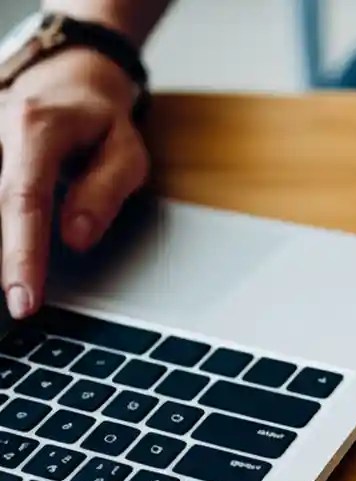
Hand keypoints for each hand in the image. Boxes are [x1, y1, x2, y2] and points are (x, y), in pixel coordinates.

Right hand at [0, 49, 147, 317]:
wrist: (67, 82)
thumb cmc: (101, 123)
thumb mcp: (126, 152)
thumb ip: (103, 192)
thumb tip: (76, 237)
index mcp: (36, 128)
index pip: (23, 199)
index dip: (21, 253)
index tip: (24, 296)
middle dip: (4, 260)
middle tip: (18, 306)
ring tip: (15, 285)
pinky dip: (1, 230)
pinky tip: (8, 260)